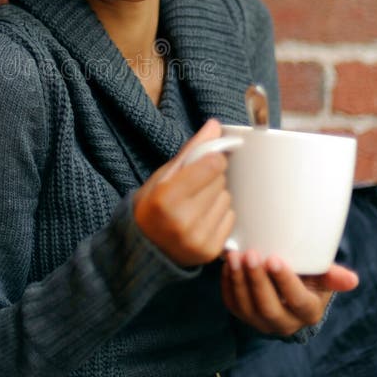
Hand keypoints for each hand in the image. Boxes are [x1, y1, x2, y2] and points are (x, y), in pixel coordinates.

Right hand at [133, 119, 233, 266]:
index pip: (212, 165)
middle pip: (220, 181)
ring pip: (227, 199)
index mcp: (166, 198)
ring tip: (196, 204)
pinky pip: (230, 218)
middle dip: (211, 178)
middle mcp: (182, 220)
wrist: (145, 247)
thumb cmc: (152, 205)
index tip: (206, 162)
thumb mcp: (164, 174)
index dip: (212, 159)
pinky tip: (202, 219)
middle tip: (194, 188)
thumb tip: (215, 125)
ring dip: (217, 197)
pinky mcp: (210, 251)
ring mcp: (197, 239)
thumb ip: (191, 150)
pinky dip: (220, 214)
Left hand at [221, 249, 358, 336]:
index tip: (274, 258)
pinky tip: (227, 264)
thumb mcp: (322, 276)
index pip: (297, 300)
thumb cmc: (309, 277)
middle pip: (269, 308)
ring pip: (247, 308)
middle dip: (257, 281)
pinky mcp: (244, 317)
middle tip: (250, 255)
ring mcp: (262, 323)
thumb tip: (353, 280)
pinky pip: (233, 305)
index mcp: (308, 312)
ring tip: (234, 256)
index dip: (285, 281)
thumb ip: (332, 276)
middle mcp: (286, 324)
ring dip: (239, 281)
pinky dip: (228, 284)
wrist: (288, 291)